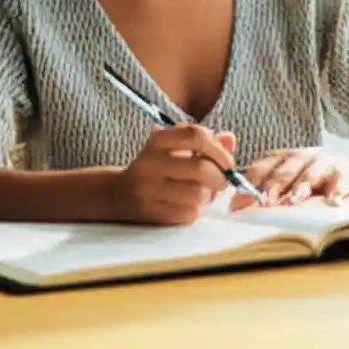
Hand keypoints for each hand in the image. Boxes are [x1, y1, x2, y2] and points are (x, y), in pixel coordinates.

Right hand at [108, 125, 237, 224]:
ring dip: (207, 196)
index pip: (196, 135)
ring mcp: (148, 188)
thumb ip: (204, 142)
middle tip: (221, 182)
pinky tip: (186, 205)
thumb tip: (229, 139)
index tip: (227, 162)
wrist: (118, 193)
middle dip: (220, 178)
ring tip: (202, 194)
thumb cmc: (156, 168)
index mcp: (158, 140)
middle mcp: (150, 162)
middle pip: (201, 169)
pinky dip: (194, 211)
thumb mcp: (175, 148)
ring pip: (198, 194)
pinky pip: (188, 213)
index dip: (218, 150)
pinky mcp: (151, 211)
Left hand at [231, 148, 348, 209]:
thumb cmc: (309, 175)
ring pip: (309, 175)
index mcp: (280, 158)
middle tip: (263, 203)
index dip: (248, 187)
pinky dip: (336, 192)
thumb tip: (237, 206)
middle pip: (282, 172)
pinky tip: (334, 202)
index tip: (238, 204)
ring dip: (300, 188)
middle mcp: (299, 157)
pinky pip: (339, 182)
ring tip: (293, 201)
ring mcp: (321, 163)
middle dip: (271, 188)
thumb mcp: (286, 176)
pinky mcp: (343, 173)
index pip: (260, 169)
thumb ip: (265, 187)